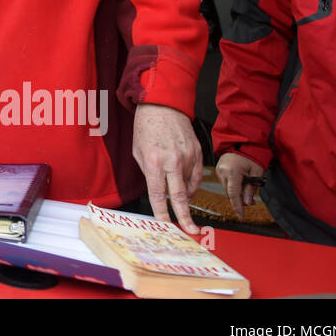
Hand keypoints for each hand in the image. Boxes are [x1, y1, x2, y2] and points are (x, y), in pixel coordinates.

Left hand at [132, 103, 202, 233]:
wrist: (163, 105)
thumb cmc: (147, 126)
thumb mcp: (137, 151)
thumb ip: (148, 172)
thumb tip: (158, 190)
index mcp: (154, 162)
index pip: (158, 195)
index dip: (161, 213)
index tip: (165, 225)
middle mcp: (172, 161)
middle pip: (180, 197)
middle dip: (185, 217)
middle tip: (191, 230)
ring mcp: (188, 157)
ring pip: (188, 186)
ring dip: (183, 193)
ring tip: (174, 184)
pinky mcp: (198, 153)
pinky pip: (198, 177)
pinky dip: (192, 185)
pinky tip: (186, 185)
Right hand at [215, 152, 265, 221]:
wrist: (242, 143)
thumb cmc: (251, 156)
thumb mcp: (256, 173)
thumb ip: (251, 189)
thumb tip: (248, 202)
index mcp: (232, 172)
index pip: (234, 194)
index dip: (238, 207)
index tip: (241, 216)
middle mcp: (222, 172)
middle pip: (229, 193)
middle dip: (239, 199)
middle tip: (251, 201)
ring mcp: (218, 170)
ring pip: (227, 189)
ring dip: (236, 193)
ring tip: (247, 189)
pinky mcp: (218, 170)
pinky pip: (225, 183)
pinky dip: (232, 186)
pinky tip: (240, 183)